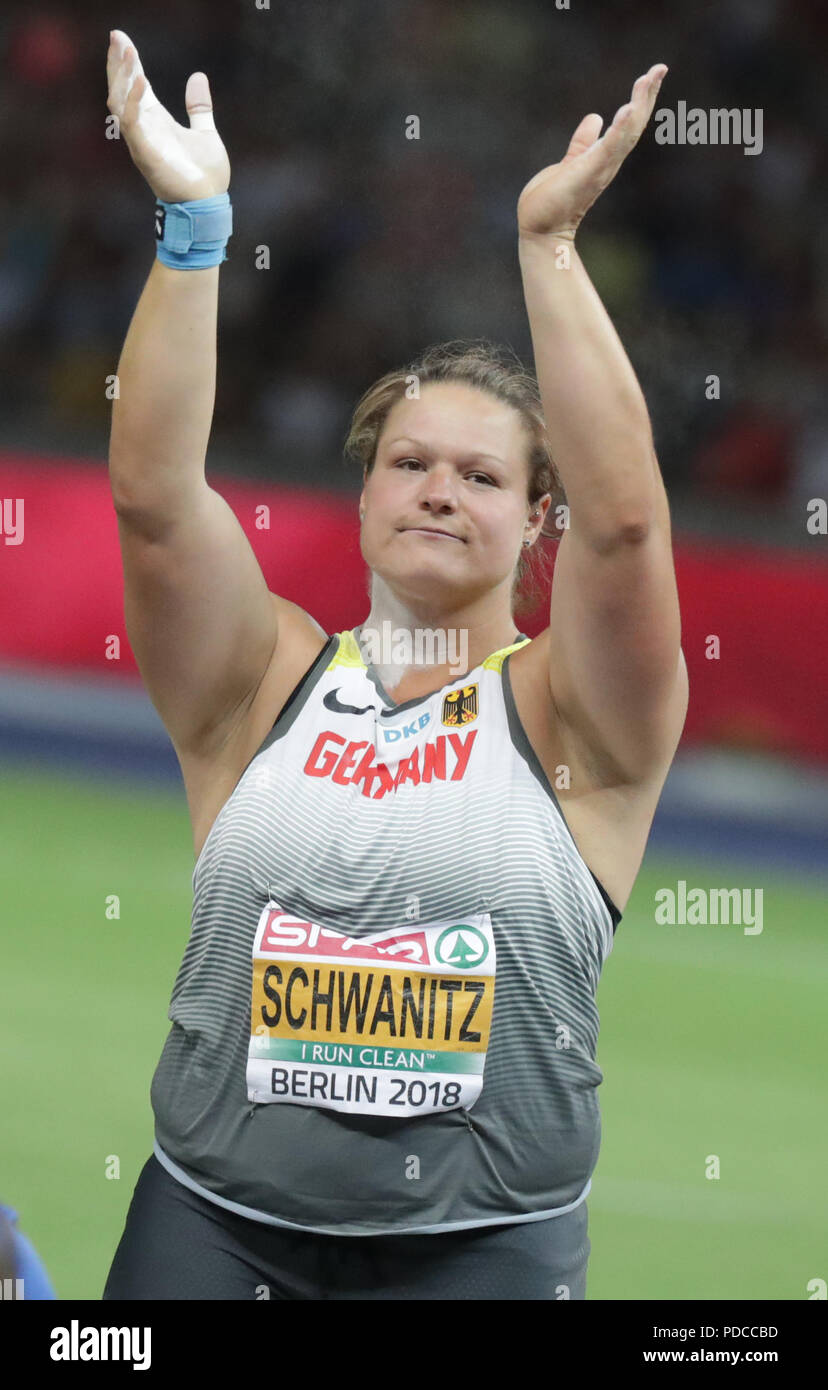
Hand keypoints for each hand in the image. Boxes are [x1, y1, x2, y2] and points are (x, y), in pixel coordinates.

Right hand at [106, 28, 229, 202]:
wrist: (208, 206)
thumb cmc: (205, 176)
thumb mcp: (205, 133)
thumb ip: (199, 107)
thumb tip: (198, 76)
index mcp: (157, 121)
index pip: (136, 85)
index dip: (129, 62)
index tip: (121, 38)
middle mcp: (145, 129)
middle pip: (122, 90)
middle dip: (118, 63)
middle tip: (116, 37)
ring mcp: (142, 141)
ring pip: (120, 103)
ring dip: (122, 77)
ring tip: (126, 52)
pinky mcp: (145, 154)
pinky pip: (133, 124)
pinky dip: (134, 102)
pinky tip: (142, 81)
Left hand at [517, 64, 666, 241]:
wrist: (540, 229)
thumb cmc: (553, 201)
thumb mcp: (571, 161)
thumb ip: (583, 142)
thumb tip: (595, 118)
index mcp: (604, 156)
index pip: (629, 123)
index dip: (642, 99)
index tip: (653, 73)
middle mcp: (608, 162)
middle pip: (634, 124)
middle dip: (647, 96)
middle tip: (660, 68)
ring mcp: (600, 168)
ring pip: (626, 133)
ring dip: (639, 106)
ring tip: (648, 79)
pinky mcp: (589, 173)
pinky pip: (609, 148)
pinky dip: (620, 129)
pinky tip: (628, 109)